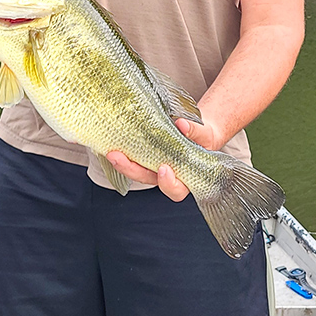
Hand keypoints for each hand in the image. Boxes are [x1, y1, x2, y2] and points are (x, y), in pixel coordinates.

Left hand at [107, 117, 222, 201]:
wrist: (196, 132)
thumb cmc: (203, 139)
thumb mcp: (205, 135)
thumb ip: (196, 132)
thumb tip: (182, 125)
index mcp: (185, 178)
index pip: (176, 190)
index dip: (168, 183)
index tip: (164, 168)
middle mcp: (165, 176)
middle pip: (147, 179)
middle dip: (131, 170)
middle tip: (118, 157)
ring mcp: (152, 166)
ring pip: (135, 170)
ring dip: (122, 163)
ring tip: (111, 152)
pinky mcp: (143, 156)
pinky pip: (131, 158)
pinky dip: (122, 152)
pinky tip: (111, 142)